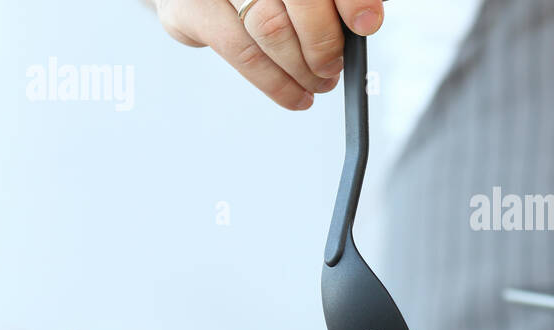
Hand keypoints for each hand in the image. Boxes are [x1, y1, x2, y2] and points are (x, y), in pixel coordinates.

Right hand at [153, 0, 384, 109]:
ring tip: (318, 84)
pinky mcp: (188, 11)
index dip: (350, 1)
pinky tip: (295, 95)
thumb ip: (328, 2)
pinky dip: (274, 83)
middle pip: (298, 3)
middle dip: (323, 45)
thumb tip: (363, 18)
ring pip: (268, 32)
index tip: (365, 23)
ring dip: (302, 70)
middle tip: (334, 67)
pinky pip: (239, 54)